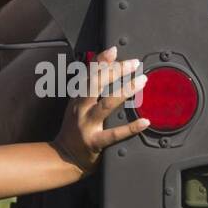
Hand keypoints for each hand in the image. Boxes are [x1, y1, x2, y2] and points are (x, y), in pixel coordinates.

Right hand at [53, 47, 149, 173]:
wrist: (63, 157)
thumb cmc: (74, 130)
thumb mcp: (76, 105)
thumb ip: (88, 89)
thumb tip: (105, 68)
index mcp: (78, 98)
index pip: (88, 74)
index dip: (101, 61)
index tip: (113, 50)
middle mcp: (81, 108)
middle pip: (96, 84)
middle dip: (115, 71)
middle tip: (133, 63)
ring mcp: (87, 125)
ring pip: (106, 104)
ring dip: (124, 91)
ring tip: (141, 82)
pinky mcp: (95, 142)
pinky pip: (114, 134)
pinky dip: (130, 128)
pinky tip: (144, 121)